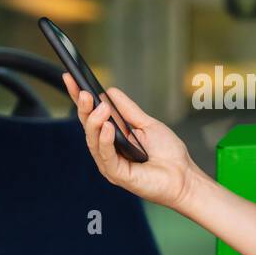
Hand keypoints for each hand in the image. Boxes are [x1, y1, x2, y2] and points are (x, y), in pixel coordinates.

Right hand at [61, 72, 197, 209]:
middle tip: (84, 92)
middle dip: (83, 108)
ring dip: (94, 122)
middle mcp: (107, 151)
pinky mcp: (117, 175)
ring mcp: (110, 164)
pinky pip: (106, 156)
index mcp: (112, 138)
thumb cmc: (168, 154)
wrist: (184, 176)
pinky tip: (108, 127)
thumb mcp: (146, 124)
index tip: (70, 78)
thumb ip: (127, 110)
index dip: (79, 98)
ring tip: (101, 108)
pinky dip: (105, 140)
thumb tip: (108, 91)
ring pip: (93, 141)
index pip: (91, 116)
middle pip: (88, 127)